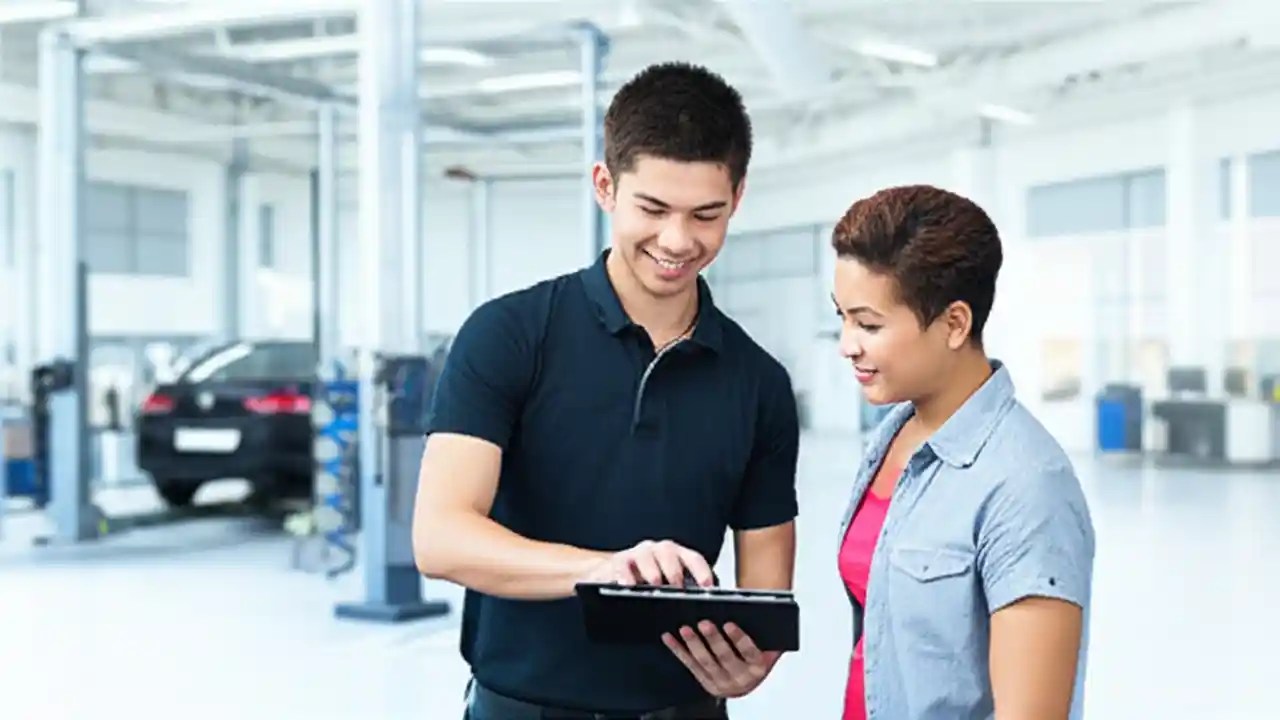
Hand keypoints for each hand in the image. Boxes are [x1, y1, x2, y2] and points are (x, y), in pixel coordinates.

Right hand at [582, 539, 715, 586]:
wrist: (615, 573)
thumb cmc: (647, 582)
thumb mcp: (669, 586)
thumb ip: (683, 592)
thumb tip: (702, 610)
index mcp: (677, 556)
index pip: (694, 559)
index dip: (702, 572)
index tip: (708, 588)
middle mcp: (659, 550)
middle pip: (670, 554)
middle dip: (675, 573)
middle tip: (679, 591)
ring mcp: (639, 553)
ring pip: (647, 556)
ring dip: (653, 572)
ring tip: (656, 587)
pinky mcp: (620, 560)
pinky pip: (623, 565)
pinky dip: (626, 575)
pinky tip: (629, 586)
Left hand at [663, 621, 780, 698]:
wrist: (748, 679)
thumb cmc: (755, 654)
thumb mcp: (765, 643)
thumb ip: (758, 628)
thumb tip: (737, 598)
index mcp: (758, 666)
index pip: (750, 652)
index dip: (739, 638)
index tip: (729, 624)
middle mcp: (741, 678)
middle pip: (725, 657)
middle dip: (713, 639)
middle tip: (704, 623)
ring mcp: (722, 683)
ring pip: (705, 662)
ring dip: (693, 644)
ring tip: (685, 629)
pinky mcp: (706, 683)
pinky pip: (690, 665)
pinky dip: (678, 650)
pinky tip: (669, 638)